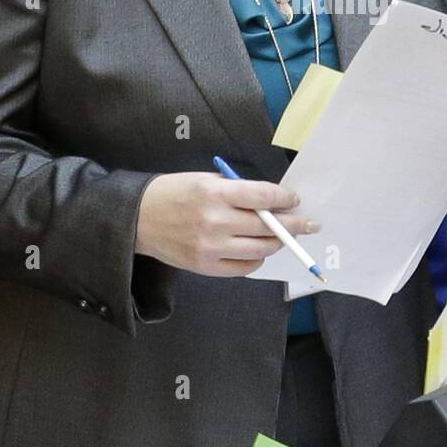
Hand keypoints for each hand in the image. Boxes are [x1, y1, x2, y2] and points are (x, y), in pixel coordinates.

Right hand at [135, 172, 320, 276]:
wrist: (138, 219)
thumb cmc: (174, 193)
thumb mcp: (204, 179)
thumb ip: (237, 189)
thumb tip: (271, 200)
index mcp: (214, 192)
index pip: (262, 196)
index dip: (284, 199)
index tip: (294, 200)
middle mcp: (214, 220)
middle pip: (267, 226)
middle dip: (293, 224)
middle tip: (308, 223)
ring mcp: (210, 247)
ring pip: (260, 249)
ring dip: (277, 243)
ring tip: (284, 237)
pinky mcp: (205, 267)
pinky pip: (244, 268)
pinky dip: (257, 259)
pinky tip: (259, 251)